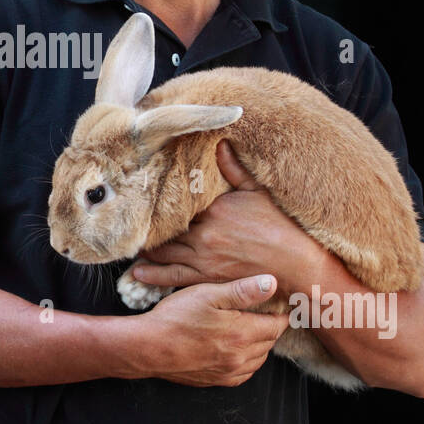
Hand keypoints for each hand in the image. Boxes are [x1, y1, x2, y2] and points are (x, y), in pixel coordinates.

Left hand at [130, 140, 324, 297]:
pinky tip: (137, 272)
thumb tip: (221, 143)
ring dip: (146, 250)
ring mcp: (204, 259)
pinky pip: (173, 277)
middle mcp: (204, 234)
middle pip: (166, 229)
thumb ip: (235, 169)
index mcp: (214, 209)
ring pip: (164, 253)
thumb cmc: (280, 226)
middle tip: (127, 221)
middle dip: (148, 227)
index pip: (177, 205)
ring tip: (128, 245)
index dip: (159, 203)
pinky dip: (153, 275)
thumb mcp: (258, 191)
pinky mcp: (207, 279)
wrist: (296, 263)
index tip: (142, 196)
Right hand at [132, 272, 289, 386]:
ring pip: (258, 359)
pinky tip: (239, 351)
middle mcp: (240, 357)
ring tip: (254, 330)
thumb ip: (242, 290)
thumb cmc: (176, 317)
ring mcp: (228, 371)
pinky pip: (244, 373)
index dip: (283, 314)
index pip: (276, 325)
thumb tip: (272, 283)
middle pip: (269, 342)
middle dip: (271, 328)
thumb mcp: (208, 295)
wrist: (148, 348)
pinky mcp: (216, 381)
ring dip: (260, 345)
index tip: (286, 306)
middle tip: (269, 314)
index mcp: (242, 333)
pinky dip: (248, 362)